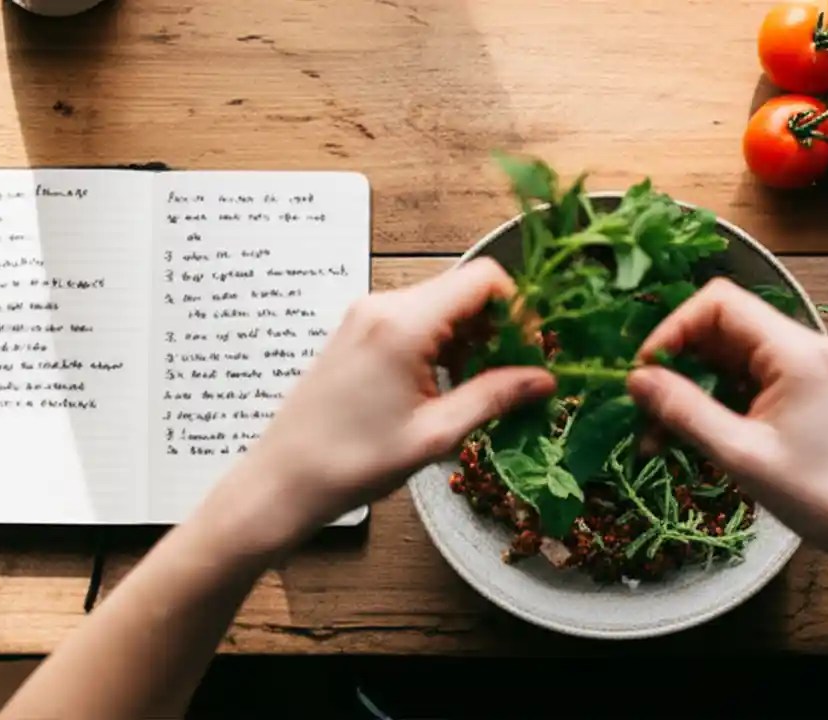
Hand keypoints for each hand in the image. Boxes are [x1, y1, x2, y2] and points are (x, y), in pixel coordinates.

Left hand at [239, 259, 555, 540]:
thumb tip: (545, 379)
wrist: (282, 481)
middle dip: (498, 328)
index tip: (532, 350)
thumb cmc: (354, 463)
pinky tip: (445, 388)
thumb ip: (494, 397)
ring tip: (479, 390)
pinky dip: (442, 345)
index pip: (483, 279)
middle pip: (464, 290)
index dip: (519, 309)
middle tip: (515, 376)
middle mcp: (384, 306)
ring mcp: (366, 316)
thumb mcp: (435, 434)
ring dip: (471, 339)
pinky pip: (416, 321)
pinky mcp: (357, 332)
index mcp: (404, 323)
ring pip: (442, 306)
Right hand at [626, 279, 827, 564]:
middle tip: (644, 407)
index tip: (643, 371)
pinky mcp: (805, 390)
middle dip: (677, 362)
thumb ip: (684, 411)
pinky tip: (690, 436)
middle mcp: (803, 344)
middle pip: (722, 326)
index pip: (719, 302)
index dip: (673, 327)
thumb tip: (635, 379)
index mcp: (795, 350)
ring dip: (691, 387)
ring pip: (730, 356)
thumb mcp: (741, 454)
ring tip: (658, 434)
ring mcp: (806, 367)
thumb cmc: (817, 494)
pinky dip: (715, 401)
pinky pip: (748, 379)